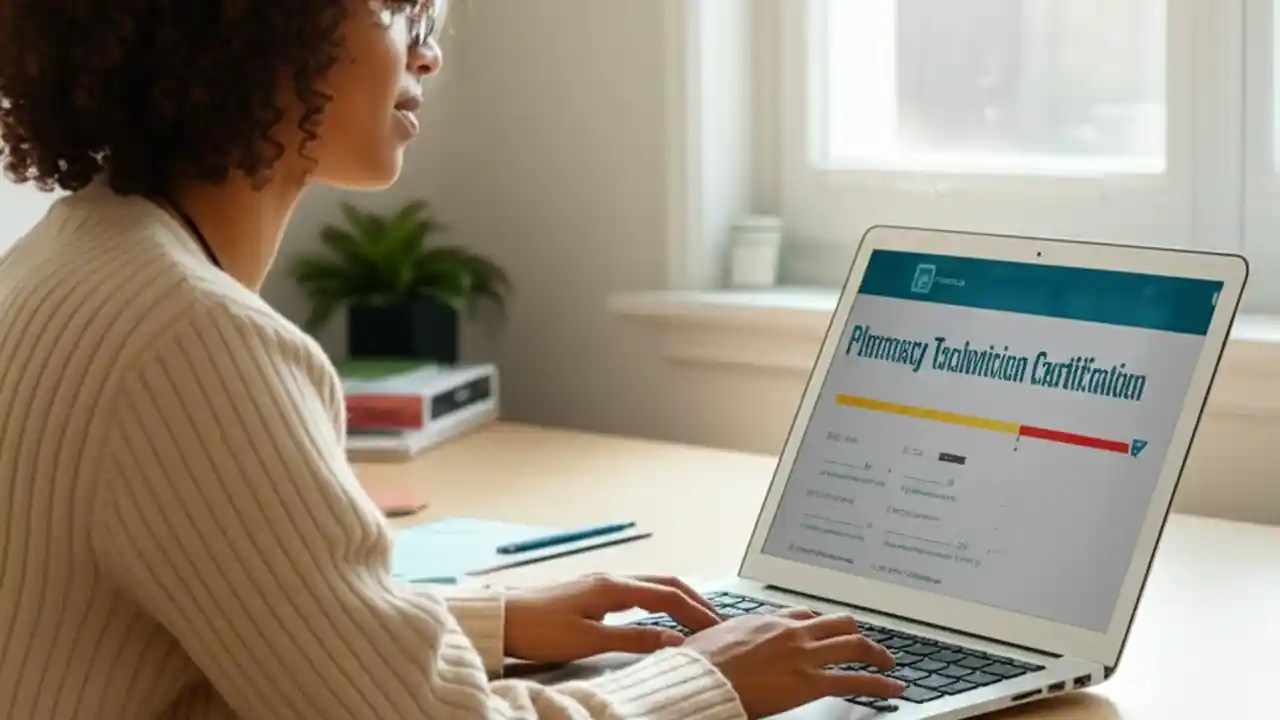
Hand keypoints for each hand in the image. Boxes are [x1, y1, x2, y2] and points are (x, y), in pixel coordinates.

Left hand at [503, 573, 720, 663]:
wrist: (500, 618)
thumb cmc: (538, 629)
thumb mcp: (588, 641)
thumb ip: (633, 640)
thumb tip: (674, 642)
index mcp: (614, 588)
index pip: (669, 597)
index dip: (697, 614)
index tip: (718, 630)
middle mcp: (611, 579)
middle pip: (665, 583)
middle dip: (694, 601)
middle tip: (717, 622)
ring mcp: (600, 583)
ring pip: (651, 585)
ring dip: (677, 600)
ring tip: (696, 618)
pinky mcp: (590, 592)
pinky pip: (636, 592)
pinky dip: (658, 602)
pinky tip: (658, 616)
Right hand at [684, 610, 904, 718]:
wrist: (702, 679)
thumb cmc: (701, 662)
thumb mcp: (713, 636)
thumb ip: (731, 635)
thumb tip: (722, 638)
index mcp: (768, 621)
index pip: (804, 615)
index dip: (820, 624)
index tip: (827, 630)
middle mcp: (792, 632)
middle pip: (836, 622)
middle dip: (855, 631)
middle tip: (866, 643)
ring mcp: (804, 655)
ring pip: (853, 644)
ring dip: (876, 652)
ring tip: (888, 661)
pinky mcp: (811, 682)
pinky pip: (855, 680)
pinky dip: (879, 683)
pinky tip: (893, 687)